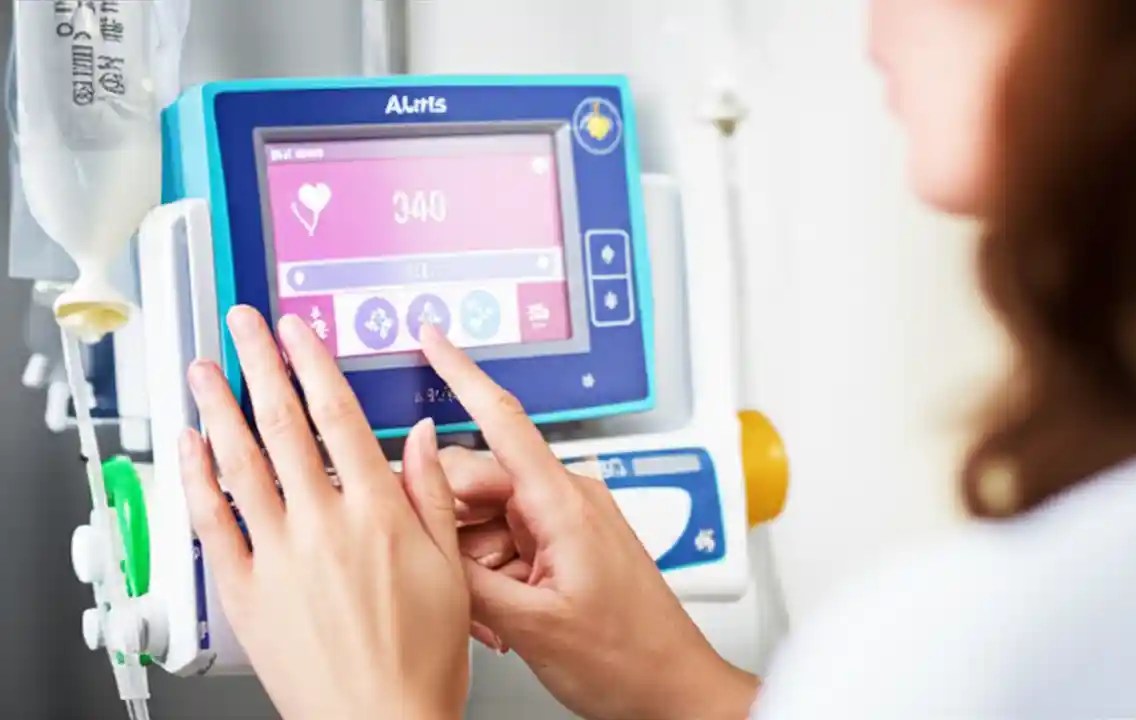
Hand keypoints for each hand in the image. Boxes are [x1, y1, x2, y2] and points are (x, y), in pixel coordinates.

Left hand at [179, 306, 469, 719]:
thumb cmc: (421, 661)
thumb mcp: (451, 570)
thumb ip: (431, 496)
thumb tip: (423, 439)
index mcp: (378, 514)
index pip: (338, 417)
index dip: (314, 365)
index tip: (298, 333)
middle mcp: (324, 525)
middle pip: (284, 424)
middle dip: (261, 364)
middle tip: (243, 326)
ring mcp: (279, 556)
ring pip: (241, 462)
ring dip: (219, 407)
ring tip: (205, 369)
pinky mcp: (246, 591)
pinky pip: (213, 523)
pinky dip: (197, 478)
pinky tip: (190, 447)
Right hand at [419, 325, 759, 719]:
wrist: (672, 690)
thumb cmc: (629, 658)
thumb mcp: (533, 625)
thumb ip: (468, 576)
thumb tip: (423, 538)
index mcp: (564, 504)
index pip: (504, 420)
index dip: (462, 373)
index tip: (433, 339)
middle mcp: (568, 501)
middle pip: (479, 480)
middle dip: (449, 521)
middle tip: (445, 572)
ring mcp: (568, 524)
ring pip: (487, 518)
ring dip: (472, 561)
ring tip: (489, 617)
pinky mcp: (566, 548)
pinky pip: (508, 543)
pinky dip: (491, 575)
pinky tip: (498, 617)